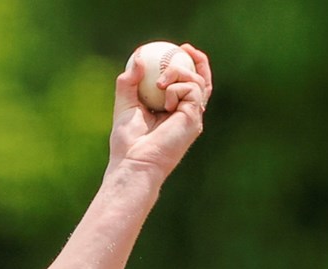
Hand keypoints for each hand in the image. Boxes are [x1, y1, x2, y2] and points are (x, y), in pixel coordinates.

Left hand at [108, 43, 213, 177]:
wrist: (134, 161)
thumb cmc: (128, 142)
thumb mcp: (125, 105)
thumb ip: (128, 82)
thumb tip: (137, 58)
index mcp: (173, 112)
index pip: (186, 85)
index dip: (186, 66)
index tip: (177, 50)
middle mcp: (187, 114)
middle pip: (202, 82)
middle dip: (198, 61)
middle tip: (185, 48)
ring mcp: (193, 116)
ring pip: (197, 81)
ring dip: (177, 72)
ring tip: (158, 83)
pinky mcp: (194, 118)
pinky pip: (191, 89)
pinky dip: (175, 89)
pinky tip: (164, 101)